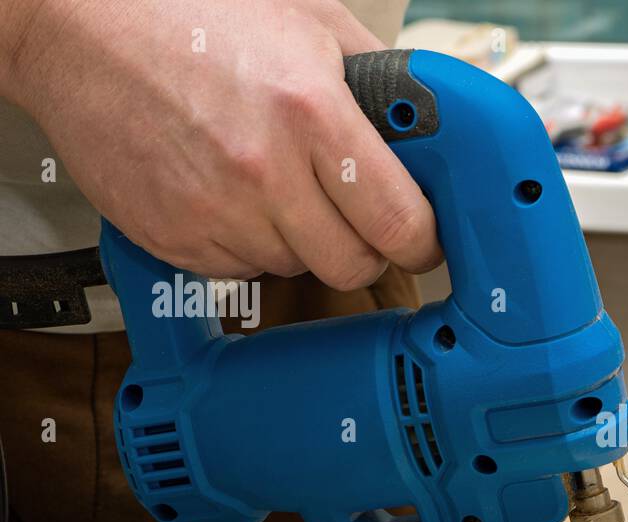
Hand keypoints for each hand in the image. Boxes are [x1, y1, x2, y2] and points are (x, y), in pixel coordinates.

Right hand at [3, 0, 439, 287]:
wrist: (77, 24)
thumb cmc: (191, 11)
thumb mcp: (310, 21)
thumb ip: (380, 80)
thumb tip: (430, 130)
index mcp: (312, 115)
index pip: (401, 225)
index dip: (421, 240)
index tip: (421, 236)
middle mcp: (264, 173)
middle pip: (353, 266)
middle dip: (366, 247)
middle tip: (355, 216)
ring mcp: (214, 213)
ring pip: (296, 269)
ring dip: (301, 241)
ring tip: (275, 182)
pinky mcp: (173, 239)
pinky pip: (239, 269)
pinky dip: (246, 242)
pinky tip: (229, 191)